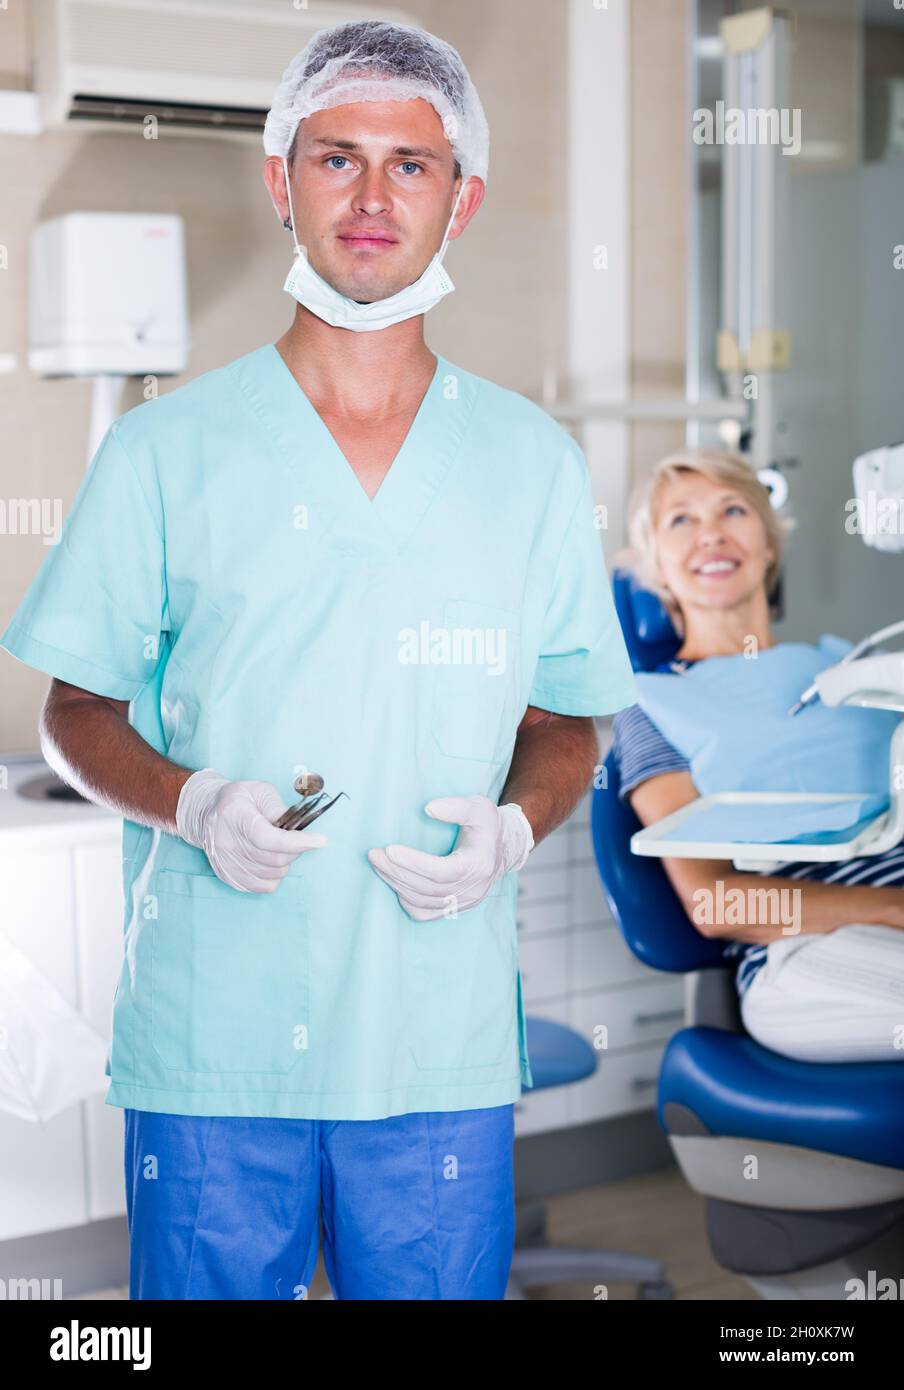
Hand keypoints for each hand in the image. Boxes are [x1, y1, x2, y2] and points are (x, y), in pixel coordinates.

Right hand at [176, 768, 326, 892]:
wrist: (206, 814)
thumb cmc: (238, 800)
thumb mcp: (259, 790)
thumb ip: (278, 807)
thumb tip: (294, 828)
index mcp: (236, 816)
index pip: (269, 838)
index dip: (298, 842)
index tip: (322, 841)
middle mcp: (227, 843)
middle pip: (275, 859)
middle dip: (295, 849)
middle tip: (295, 838)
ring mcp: (226, 863)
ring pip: (273, 874)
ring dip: (285, 862)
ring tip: (278, 846)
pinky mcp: (228, 877)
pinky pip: (264, 887)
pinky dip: (275, 875)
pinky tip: (270, 860)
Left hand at [367, 795, 533, 920]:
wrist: (503, 848)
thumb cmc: (487, 825)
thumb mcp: (479, 806)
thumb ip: (456, 806)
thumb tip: (428, 809)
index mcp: (479, 864)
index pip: (442, 871)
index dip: (414, 862)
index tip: (389, 849)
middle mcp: (473, 889)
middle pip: (427, 888)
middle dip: (396, 872)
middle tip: (374, 855)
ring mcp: (465, 902)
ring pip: (423, 902)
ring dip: (396, 884)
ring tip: (378, 864)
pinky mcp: (456, 909)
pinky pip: (425, 913)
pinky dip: (406, 900)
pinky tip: (394, 882)